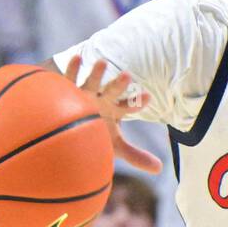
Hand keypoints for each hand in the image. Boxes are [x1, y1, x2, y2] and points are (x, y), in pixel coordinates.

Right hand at [62, 56, 159, 173]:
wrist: (71, 130)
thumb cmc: (94, 134)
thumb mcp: (114, 146)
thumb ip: (135, 155)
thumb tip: (159, 169)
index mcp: (114, 110)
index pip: (128, 106)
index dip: (137, 102)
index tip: (148, 97)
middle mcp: (101, 99)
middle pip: (112, 91)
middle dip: (119, 84)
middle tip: (128, 75)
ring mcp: (85, 94)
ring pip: (92, 82)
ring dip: (97, 73)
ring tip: (102, 62)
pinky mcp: (67, 91)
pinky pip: (70, 78)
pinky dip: (73, 69)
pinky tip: (77, 57)